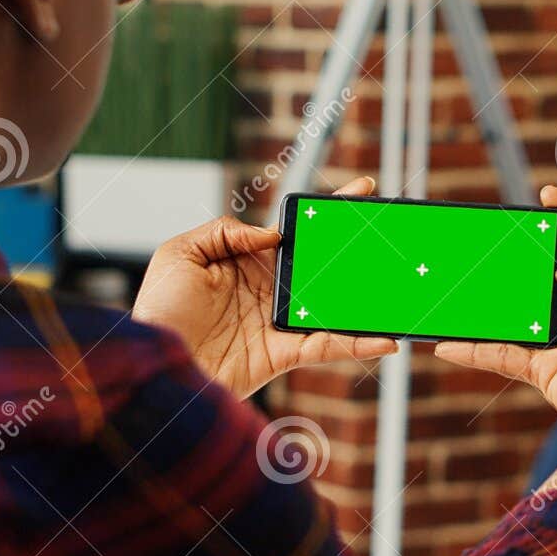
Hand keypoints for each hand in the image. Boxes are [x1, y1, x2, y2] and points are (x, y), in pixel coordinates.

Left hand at [132, 178, 396, 397]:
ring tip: (401, 283)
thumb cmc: (160, 310)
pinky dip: (357, 343)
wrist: (155, 363)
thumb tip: (273, 233)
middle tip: (394, 230)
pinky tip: (383, 337)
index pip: (296, 229)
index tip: (361, 191)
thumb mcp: (180, 254)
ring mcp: (280, 321)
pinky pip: (327, 346)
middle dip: (361, 247)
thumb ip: (224, 232)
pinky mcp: (283, 354)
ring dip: (368, 296)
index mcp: (248, 259)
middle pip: (324, 263)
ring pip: (334, 304)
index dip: (329, 211)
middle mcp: (270, 288)